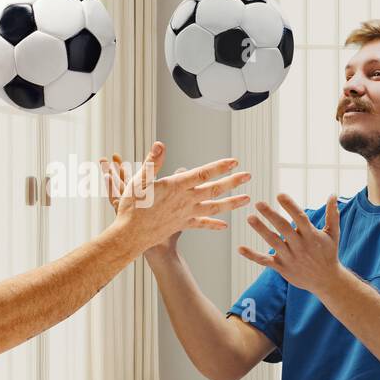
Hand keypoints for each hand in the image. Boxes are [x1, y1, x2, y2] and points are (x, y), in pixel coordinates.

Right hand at [102, 141, 250, 252]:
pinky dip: (214, 224)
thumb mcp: (139, 180)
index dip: (220, 167)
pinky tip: (225, 226)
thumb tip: (160, 145)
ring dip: (232, 203)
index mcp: (176, 186)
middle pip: (214, 189)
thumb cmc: (132, 206)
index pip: (203, 174)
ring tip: (247, 199)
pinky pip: (202, 224)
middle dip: (233, 182)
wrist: (130, 235)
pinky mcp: (182, 224)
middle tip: (248, 176)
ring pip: (214, 207)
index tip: (234, 162)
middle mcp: (185, 200)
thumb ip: (152, 162)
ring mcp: (186, 213)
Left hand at [239, 191, 342, 296]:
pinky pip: (265, 261)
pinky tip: (240, 248)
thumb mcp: (333, 234)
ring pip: (273, 242)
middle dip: (271, 215)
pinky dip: (252, 255)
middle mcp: (300, 246)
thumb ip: (332, 214)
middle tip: (259, 203)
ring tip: (250, 218)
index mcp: (311, 235)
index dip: (290, 206)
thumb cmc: (329, 254)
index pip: (300, 218)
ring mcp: (290, 257)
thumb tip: (333, 194)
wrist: (326, 280)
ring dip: (261, 230)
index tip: (280, 195)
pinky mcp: (282, 267)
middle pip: (283, 228)